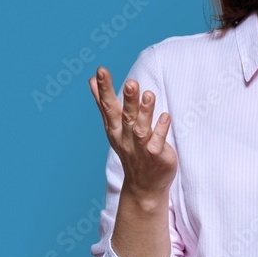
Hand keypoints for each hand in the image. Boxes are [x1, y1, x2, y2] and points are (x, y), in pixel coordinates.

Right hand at [88, 66, 176, 200]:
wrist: (144, 185)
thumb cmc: (130, 150)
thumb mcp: (114, 127)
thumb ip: (104, 103)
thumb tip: (91, 80)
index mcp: (115, 128)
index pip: (107, 106)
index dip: (103, 89)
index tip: (100, 71)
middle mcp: (125, 137)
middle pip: (125, 115)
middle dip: (127, 99)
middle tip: (130, 82)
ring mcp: (141, 147)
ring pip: (142, 128)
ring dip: (145, 112)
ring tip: (149, 94)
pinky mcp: (156, 156)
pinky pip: (158, 142)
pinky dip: (161, 129)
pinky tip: (166, 116)